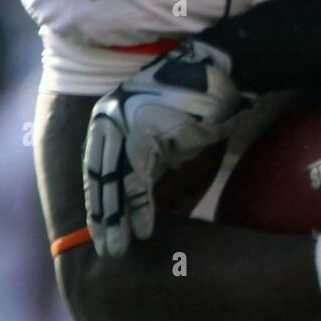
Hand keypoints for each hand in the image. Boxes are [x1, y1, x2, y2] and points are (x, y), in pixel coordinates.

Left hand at [84, 41, 248, 257]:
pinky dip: (140, 207)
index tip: (102, 231)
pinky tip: (145, 230)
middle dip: (101, 216)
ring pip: (112, 181)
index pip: (98, 169)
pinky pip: (137, 178)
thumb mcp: (174, 142)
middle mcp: (108, 120)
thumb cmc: (203, 105)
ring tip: (117, 248)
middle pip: (99, 178)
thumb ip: (159, 171)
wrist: (222, 71)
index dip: (100, 202)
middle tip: (105, 249)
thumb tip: (156, 208)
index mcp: (110, 120)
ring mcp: (122, 123)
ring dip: (115, 219)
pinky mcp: (141, 130)